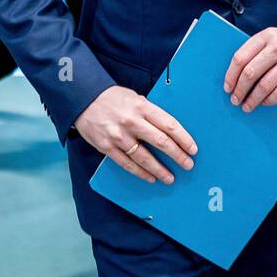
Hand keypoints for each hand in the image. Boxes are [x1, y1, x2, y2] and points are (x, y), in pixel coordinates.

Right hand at [73, 86, 196, 183]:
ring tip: (170, 178)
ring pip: (145, 158)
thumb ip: (151, 113)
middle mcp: (132, 122)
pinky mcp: (107, 147)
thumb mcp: (136, 98)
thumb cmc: (114, 98)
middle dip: (178, 156)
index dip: (184, 139)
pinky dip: (141, 173)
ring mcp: (119, 136)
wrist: (84, 98)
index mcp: (142, 107)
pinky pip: (127, 164)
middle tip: (188, 165)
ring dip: (160, 170)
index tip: (193, 149)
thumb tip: (170, 131)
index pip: (169, 125)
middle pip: (161, 142)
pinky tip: (150, 178)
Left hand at [224, 25, 276, 111]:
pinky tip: (264, 103)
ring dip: (252, 99)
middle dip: (239, 90)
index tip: (227, 87)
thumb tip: (236, 75)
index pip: (240, 58)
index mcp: (267, 36)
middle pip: (249, 73)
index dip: (231, 75)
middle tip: (235, 100)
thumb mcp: (276, 37)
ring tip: (247, 106)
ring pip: (263, 86)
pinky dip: (269, 101)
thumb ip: (258, 50)